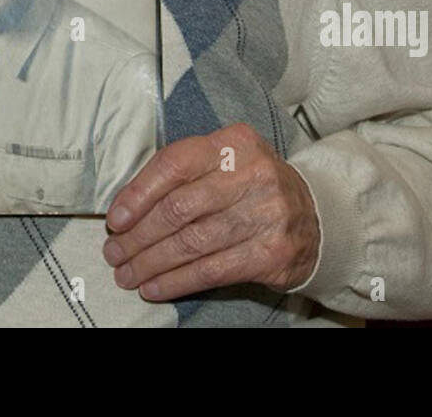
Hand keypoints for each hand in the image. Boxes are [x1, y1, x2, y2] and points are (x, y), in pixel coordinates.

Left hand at [102, 122, 318, 301]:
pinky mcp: (273, 253)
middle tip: (114, 252)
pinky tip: (155, 287)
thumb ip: (182, 175)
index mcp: (234, 142)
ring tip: (127, 274)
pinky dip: (177, 281)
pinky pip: (213, 271)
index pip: (174, 164)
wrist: (316, 215)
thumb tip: (126, 209)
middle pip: (180, 208)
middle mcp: (252, 174)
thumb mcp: (224, 162)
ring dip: (152, 263)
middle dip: (139, 235)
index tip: (116, 219)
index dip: (138, 194)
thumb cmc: (251, 186)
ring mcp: (266, 214)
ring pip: (192, 243)